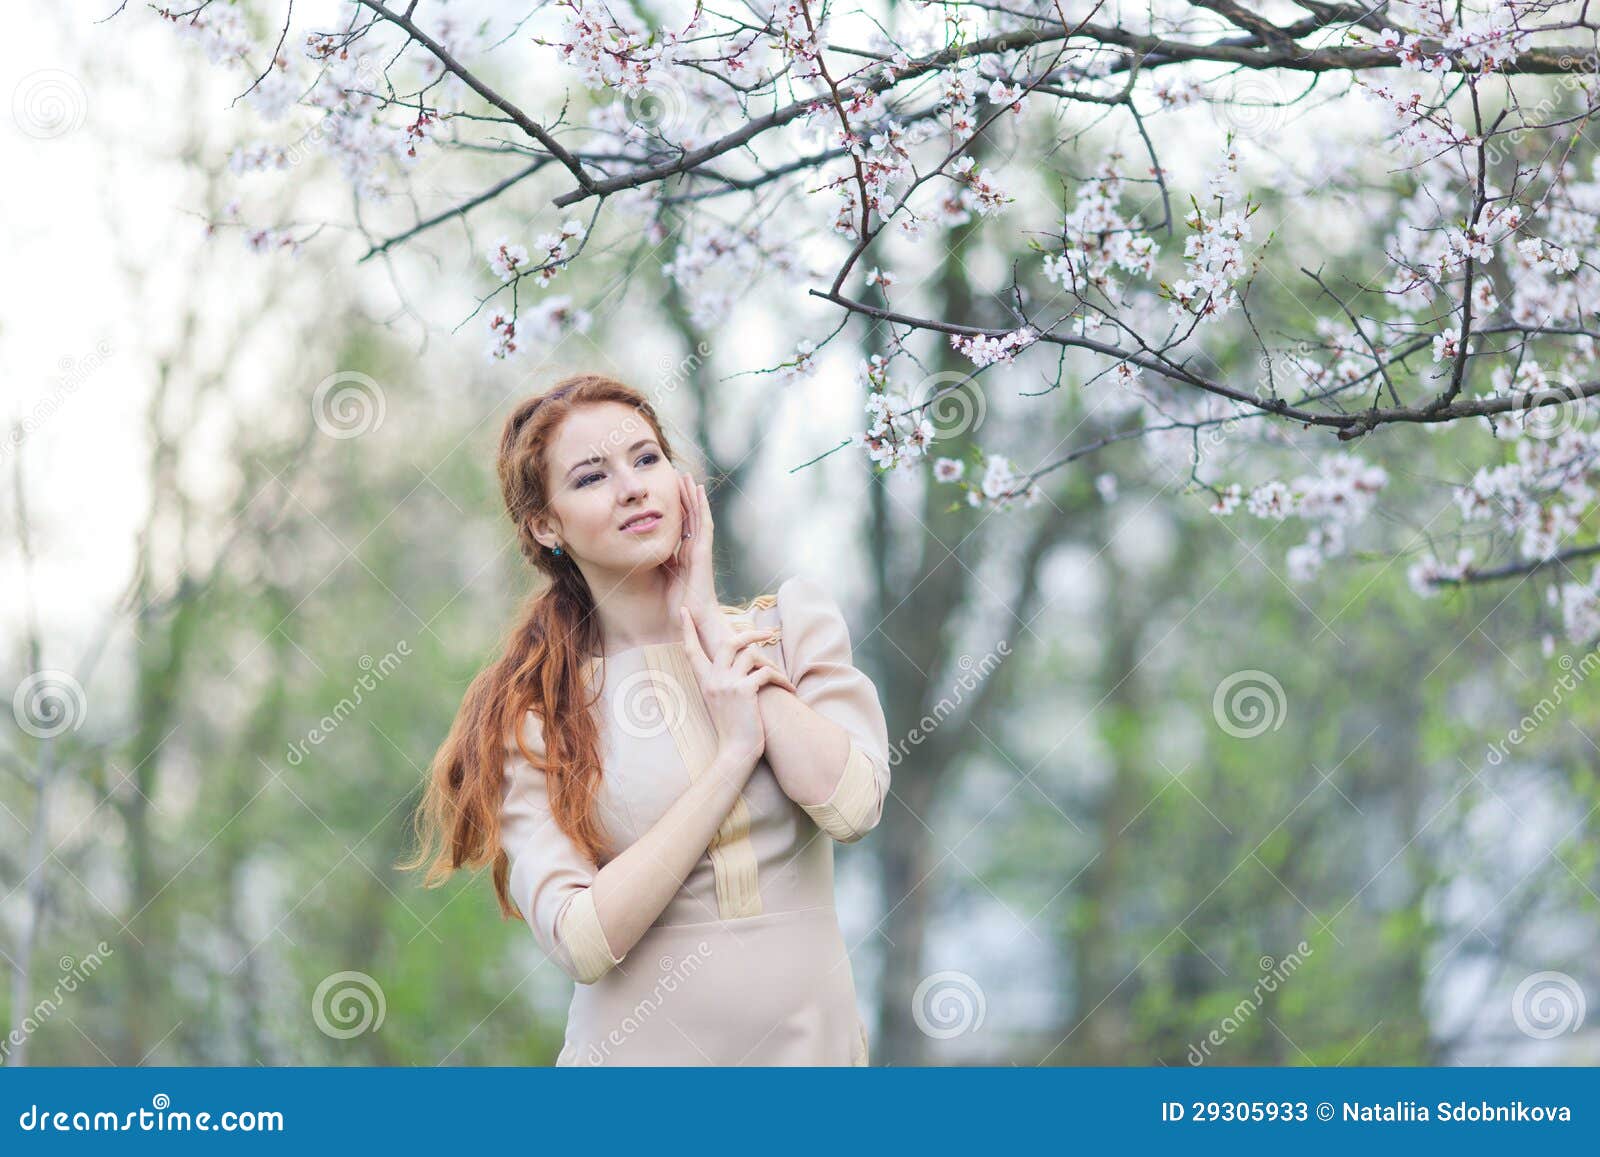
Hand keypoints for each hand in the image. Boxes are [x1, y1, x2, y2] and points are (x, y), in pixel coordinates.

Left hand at [662, 471, 718, 624]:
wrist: (693, 619)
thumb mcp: (661, 580)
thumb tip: (639, 554)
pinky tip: (699, 492)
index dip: (676, 509)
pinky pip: (703, 524)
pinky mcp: (703, 551)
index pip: (680, 527)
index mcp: (684, 557)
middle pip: (689, 517)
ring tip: (689, 478)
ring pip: (697, 516)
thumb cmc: (678, 606)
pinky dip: (701, 507)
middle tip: (678, 476)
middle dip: (684, 497)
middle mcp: (694, 550)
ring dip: (693, 496)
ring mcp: (700, 549)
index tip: (668, 492)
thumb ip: (655, 565)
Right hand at [678, 604, 795, 770]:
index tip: (685, 610)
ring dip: (771, 663)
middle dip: (750, 633)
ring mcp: (727, 684)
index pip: (691, 649)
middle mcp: (713, 679)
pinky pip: (766, 673)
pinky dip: (781, 679)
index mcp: (704, 681)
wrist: (735, 752)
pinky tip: (789, 689)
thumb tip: (742, 660)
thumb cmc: (733, 728)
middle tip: (768, 633)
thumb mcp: (720, 701)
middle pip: (728, 642)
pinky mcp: (744, 691)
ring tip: (780, 675)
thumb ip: (724, 680)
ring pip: (751, 655)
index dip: (688, 629)